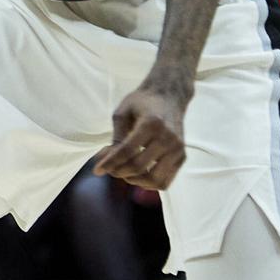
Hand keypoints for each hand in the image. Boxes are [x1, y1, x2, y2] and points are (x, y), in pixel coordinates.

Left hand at [94, 77, 189, 191]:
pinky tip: (138, 175)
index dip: (110, 163)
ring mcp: (177, 149)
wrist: (169, 96)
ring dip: (134, 181)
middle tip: (109, 169)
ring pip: (154, 179)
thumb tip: (107, 159)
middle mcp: (167, 138)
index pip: (127, 151)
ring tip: (124, 172)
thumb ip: (116, 135)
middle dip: (118, 171)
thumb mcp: (122, 112)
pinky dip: (149, 183)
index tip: (97, 170)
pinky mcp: (182, 157)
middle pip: (138, 166)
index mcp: (151, 123)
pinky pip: (165, 181)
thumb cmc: (142, 102)